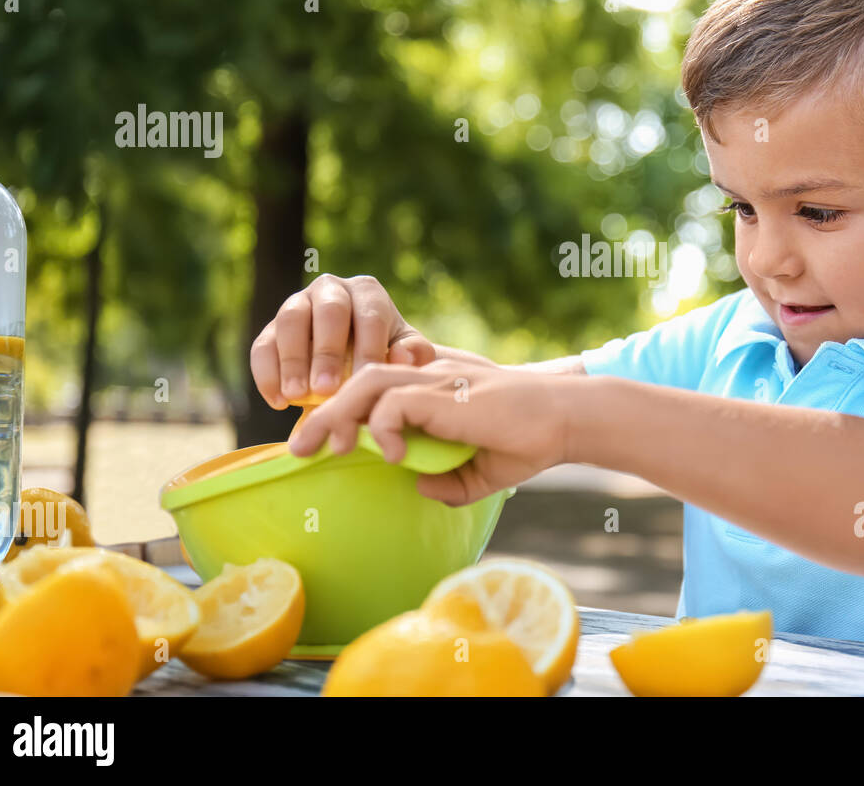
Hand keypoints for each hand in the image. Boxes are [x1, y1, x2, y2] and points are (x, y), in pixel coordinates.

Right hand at [250, 274, 434, 409]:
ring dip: (292, 360)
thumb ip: (414, 353)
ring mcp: (297, 304)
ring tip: (297, 396)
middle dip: (326, 352)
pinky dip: (267, 374)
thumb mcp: (406, 351)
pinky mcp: (272, 328)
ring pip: (290, 321)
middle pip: (327, 311)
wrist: (355, 359)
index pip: (368, 316)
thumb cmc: (386, 353)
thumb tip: (403, 356)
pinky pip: (262, 345)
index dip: (366, 349)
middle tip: (326, 389)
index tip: (363, 383)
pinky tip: (278, 402)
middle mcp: (330, 289)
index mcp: (366, 291)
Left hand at [287, 360, 572, 505]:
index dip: (342, 409)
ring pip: (367, 381)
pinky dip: (383, 427)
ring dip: (338, 415)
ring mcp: (437, 381)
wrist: (566, 419)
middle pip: (358, 379)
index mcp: (434, 390)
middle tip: (297, 449)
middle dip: (322, 413)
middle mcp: (430, 376)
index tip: (324, 442)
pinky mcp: (446, 392)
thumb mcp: (483, 471)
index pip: (374, 387)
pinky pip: (394, 401)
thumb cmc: (531, 441)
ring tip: (327, 449)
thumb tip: (419, 488)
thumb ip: (450, 481)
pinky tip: (394, 455)